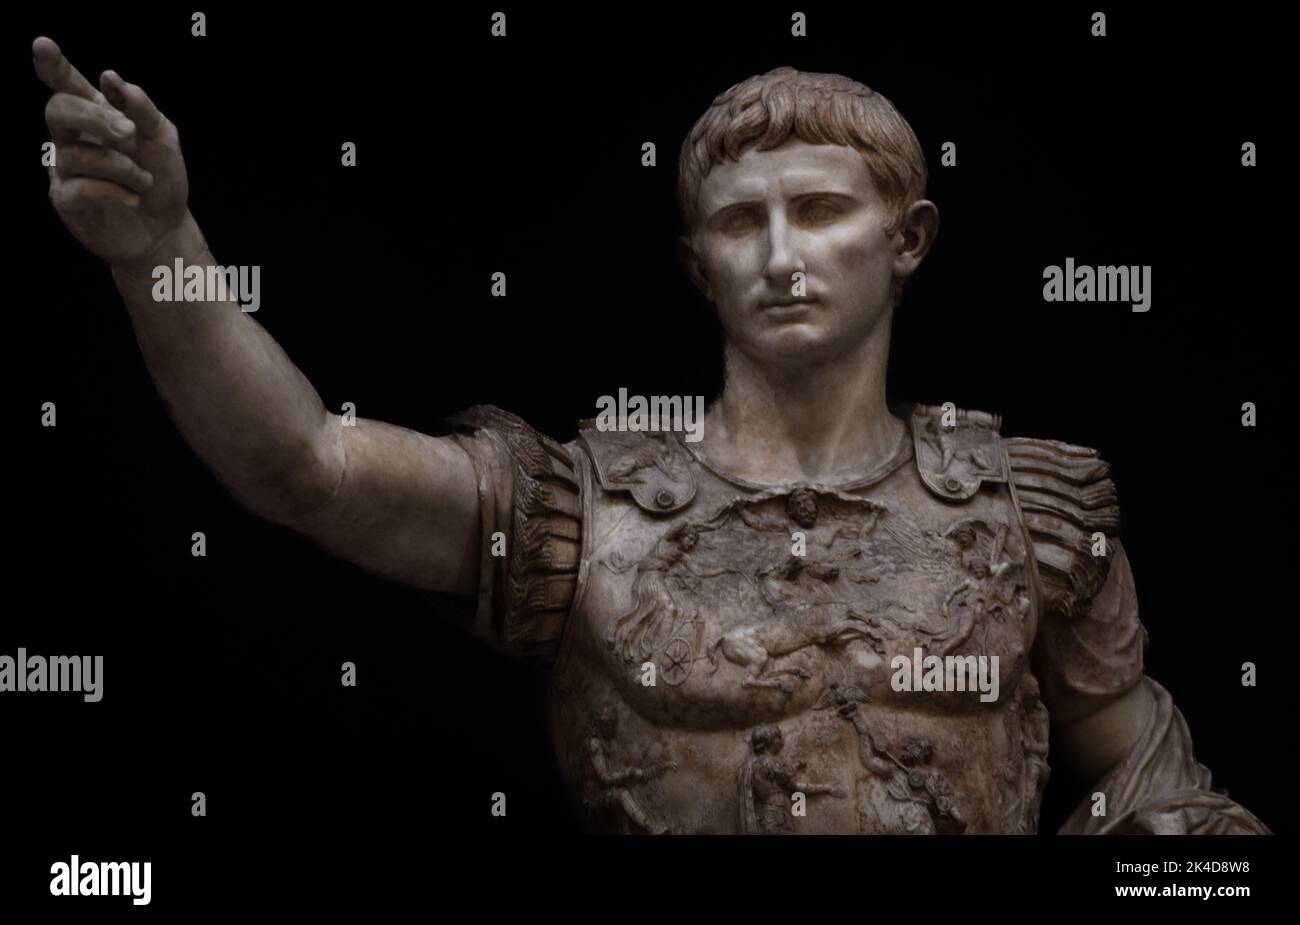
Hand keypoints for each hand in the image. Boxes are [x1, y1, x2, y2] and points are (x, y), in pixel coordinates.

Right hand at [34, 37, 188, 265]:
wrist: (166, 229)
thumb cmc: (162, 179)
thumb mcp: (163, 140)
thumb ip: (142, 109)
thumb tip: (111, 79)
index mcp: (96, 114)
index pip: (67, 84)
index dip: (52, 65)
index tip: (42, 45)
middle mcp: (74, 137)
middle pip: (59, 110)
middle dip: (95, 117)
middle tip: (128, 131)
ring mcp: (65, 168)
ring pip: (77, 153)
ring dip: (121, 166)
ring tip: (145, 180)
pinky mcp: (66, 198)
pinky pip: (81, 187)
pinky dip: (115, 191)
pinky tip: (134, 199)